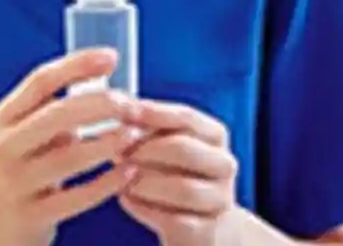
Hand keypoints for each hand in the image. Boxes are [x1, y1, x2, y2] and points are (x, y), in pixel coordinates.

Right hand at [0, 49, 143, 245]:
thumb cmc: (27, 164)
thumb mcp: (28, 130)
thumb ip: (59, 106)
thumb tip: (111, 77)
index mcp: (8, 116)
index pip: (41, 81)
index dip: (77, 66)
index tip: (111, 57)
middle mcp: (7, 145)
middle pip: (56, 116)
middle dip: (100, 106)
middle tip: (131, 104)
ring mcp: (17, 181)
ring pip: (67, 158)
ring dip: (107, 144)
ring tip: (134, 135)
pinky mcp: (31, 215)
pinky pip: (75, 198)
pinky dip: (106, 184)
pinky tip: (129, 172)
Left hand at [119, 100, 239, 245]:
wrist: (202, 226)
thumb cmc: (175, 176)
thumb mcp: (165, 147)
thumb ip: (146, 129)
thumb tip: (121, 113)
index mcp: (214, 135)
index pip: (186, 117)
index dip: (153, 113)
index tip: (125, 112)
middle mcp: (224, 164)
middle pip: (184, 149)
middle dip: (146, 150)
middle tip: (119, 153)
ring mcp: (219, 199)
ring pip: (182, 189)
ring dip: (144, 183)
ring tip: (122, 180)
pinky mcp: (207, 231)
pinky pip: (174, 219)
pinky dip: (144, 208)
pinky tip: (126, 199)